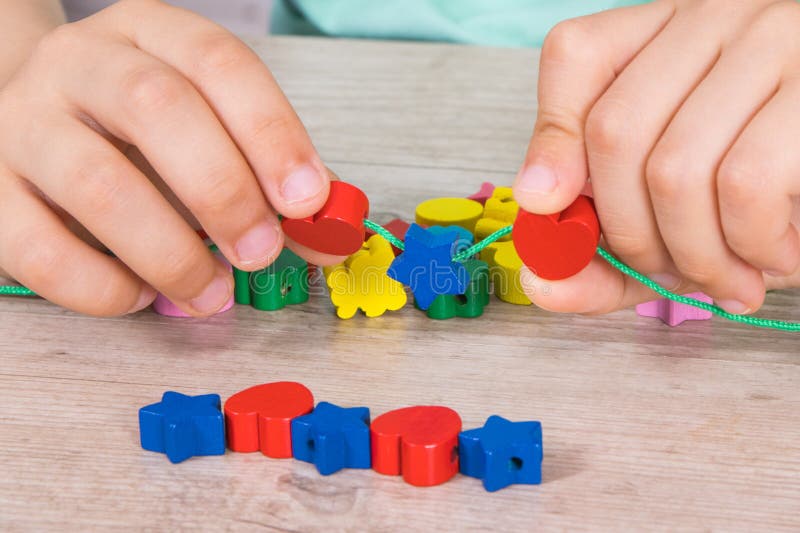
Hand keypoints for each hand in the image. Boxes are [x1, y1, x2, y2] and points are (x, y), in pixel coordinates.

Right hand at [0, 0, 340, 316]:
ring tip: (211, 291)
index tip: (308, 199)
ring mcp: (23, 125)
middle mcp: (80, 65)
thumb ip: (269, 172)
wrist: (24, 111)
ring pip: (97, 184)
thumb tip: (326, 238)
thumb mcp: (206, 121)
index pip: (218, 62)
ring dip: (171, 254)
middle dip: (224, 192)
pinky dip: (103, 288)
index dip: (272, 132)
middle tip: (261, 251)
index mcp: (148, 34)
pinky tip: (140, 295)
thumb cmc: (135, 128)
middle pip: (156, 109)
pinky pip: (40, 250)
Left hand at [513, 0, 799, 314]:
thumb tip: (542, 281)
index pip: (576, 56)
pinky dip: (746, 244)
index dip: (551, 140)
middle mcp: (712, 18)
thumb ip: (603, 247)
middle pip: (613, 132)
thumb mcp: (668, 214)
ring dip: (691, 256)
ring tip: (725, 277)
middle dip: (627, 234)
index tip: (546, 203)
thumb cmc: (761, 192)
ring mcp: (770, 40)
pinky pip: (745, 183)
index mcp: (660, 36)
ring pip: (674, 169)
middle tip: (663, 273)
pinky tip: (770, 254)